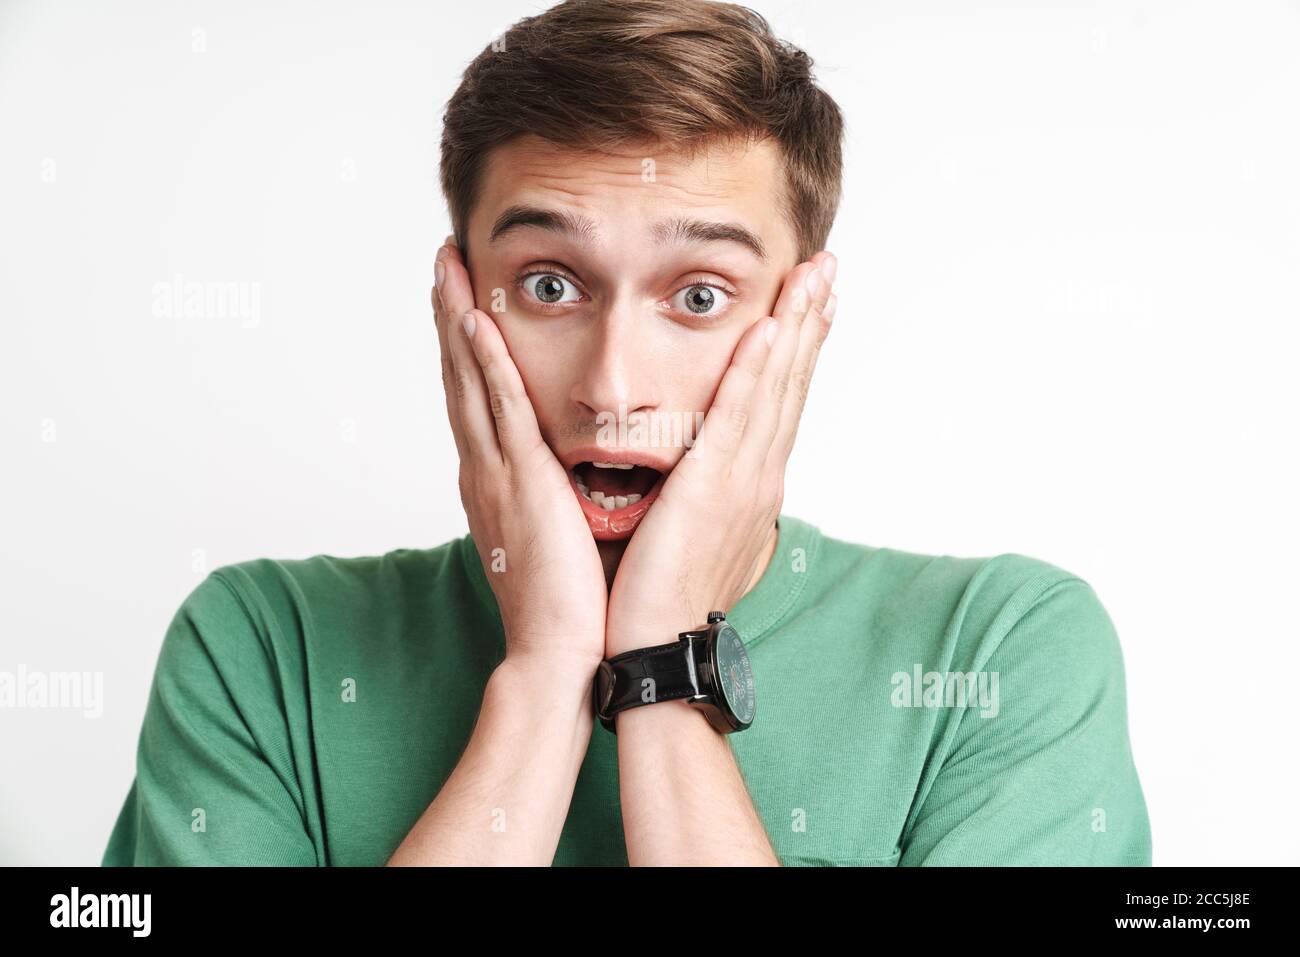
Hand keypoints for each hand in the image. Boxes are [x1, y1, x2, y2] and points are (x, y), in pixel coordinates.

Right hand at [433, 238, 607, 679]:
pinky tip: (474, 320)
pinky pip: (498, 409)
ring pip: (469, 380)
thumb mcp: (558, 533)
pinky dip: (483, 363)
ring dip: (456, 319)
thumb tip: (576, 471)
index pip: (478, 397)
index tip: (464, 298)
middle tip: (444, 259)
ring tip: (447, 265)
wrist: (560, 651)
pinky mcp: (520, 481)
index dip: (467, 346)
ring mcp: (496, 473)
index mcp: (497, 480)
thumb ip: (558, 494)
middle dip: (449, 314)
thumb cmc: (568, 602)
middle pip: (460, 375)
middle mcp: (485, 469)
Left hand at [605, 253, 836, 654]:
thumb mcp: (689, 528)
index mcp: (749, 480)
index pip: (779, 398)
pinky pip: (739, 417)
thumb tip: (696, 470)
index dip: (797, 345)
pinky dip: (758, 370)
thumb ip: (698, 490)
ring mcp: (743, 479)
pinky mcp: (715, 488)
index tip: (809, 300)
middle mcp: (758, 473)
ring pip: (777, 387)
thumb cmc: (659, 591)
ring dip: (796, 325)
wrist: (655, 645)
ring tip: (812, 273)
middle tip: (826, 264)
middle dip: (810, 318)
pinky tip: (770, 328)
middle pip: (791, 381)